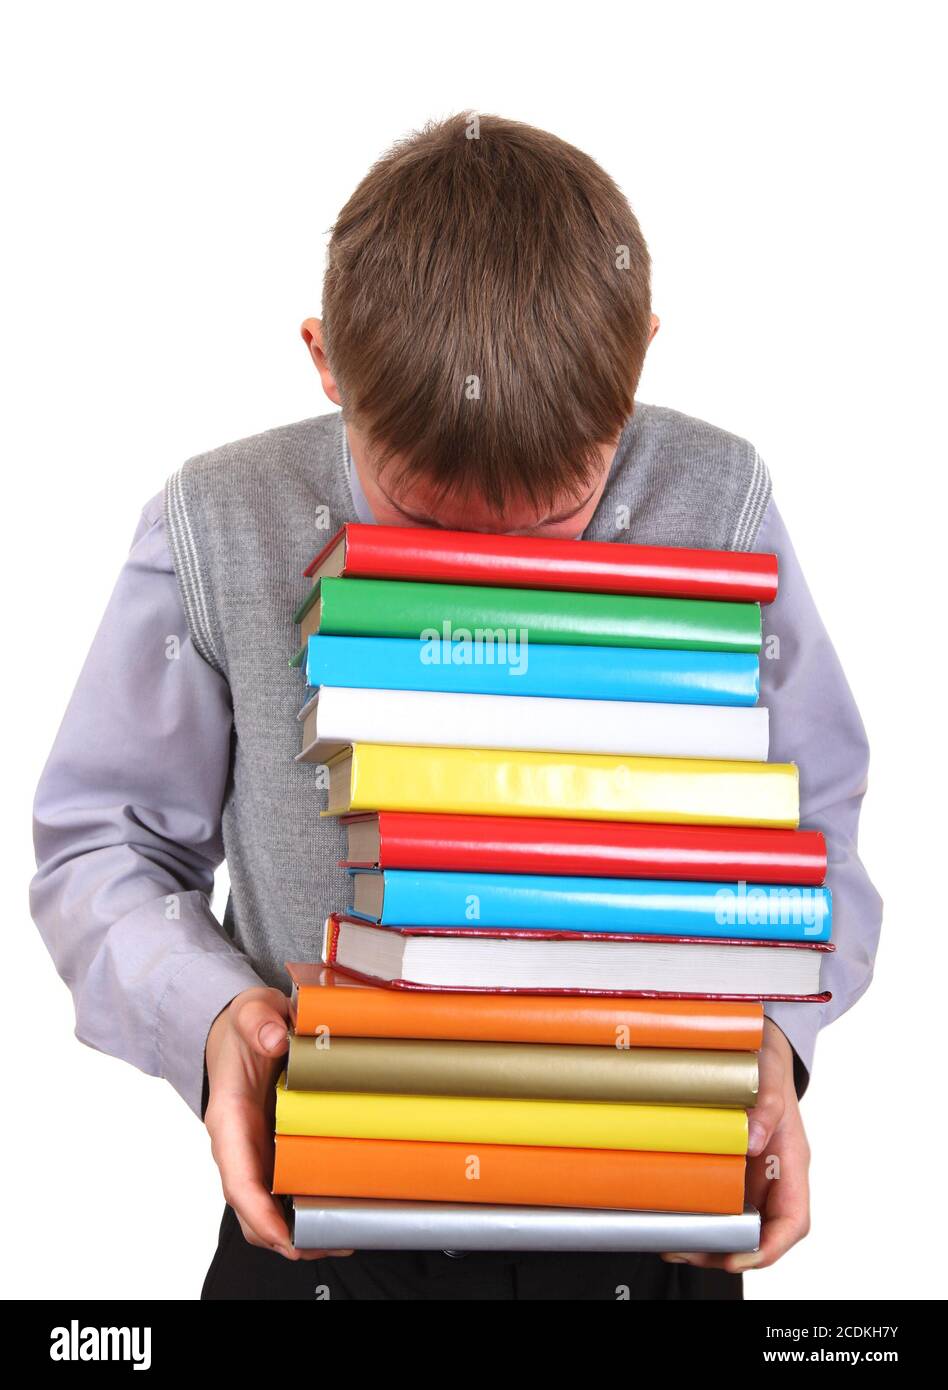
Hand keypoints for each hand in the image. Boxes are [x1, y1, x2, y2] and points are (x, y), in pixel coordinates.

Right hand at [204, 985, 353, 1261]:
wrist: (238, 1029)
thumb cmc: (243, 1026)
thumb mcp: (250, 1010)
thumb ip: (258, 1020)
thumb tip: (275, 1037)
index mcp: (229, 1119)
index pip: (237, 1178)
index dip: (259, 1212)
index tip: (285, 1235)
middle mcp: (239, 1147)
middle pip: (253, 1210)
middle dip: (286, 1238)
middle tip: (333, 1241)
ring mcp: (256, 1154)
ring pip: (268, 1210)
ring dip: (300, 1232)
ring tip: (346, 1235)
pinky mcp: (273, 1153)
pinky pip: (284, 1192)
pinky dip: (307, 1210)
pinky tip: (343, 1210)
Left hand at [661, 1018, 810, 1272]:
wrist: (761, 1049)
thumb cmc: (768, 1065)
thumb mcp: (769, 1078)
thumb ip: (766, 1106)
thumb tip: (754, 1139)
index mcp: (792, 1162)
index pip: (793, 1220)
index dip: (769, 1248)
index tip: (738, 1257)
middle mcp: (776, 1176)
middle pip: (762, 1232)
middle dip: (728, 1251)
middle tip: (688, 1250)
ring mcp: (755, 1175)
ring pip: (740, 1223)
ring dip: (710, 1240)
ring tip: (675, 1242)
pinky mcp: (735, 1170)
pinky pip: (723, 1203)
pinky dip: (703, 1217)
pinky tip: (676, 1219)